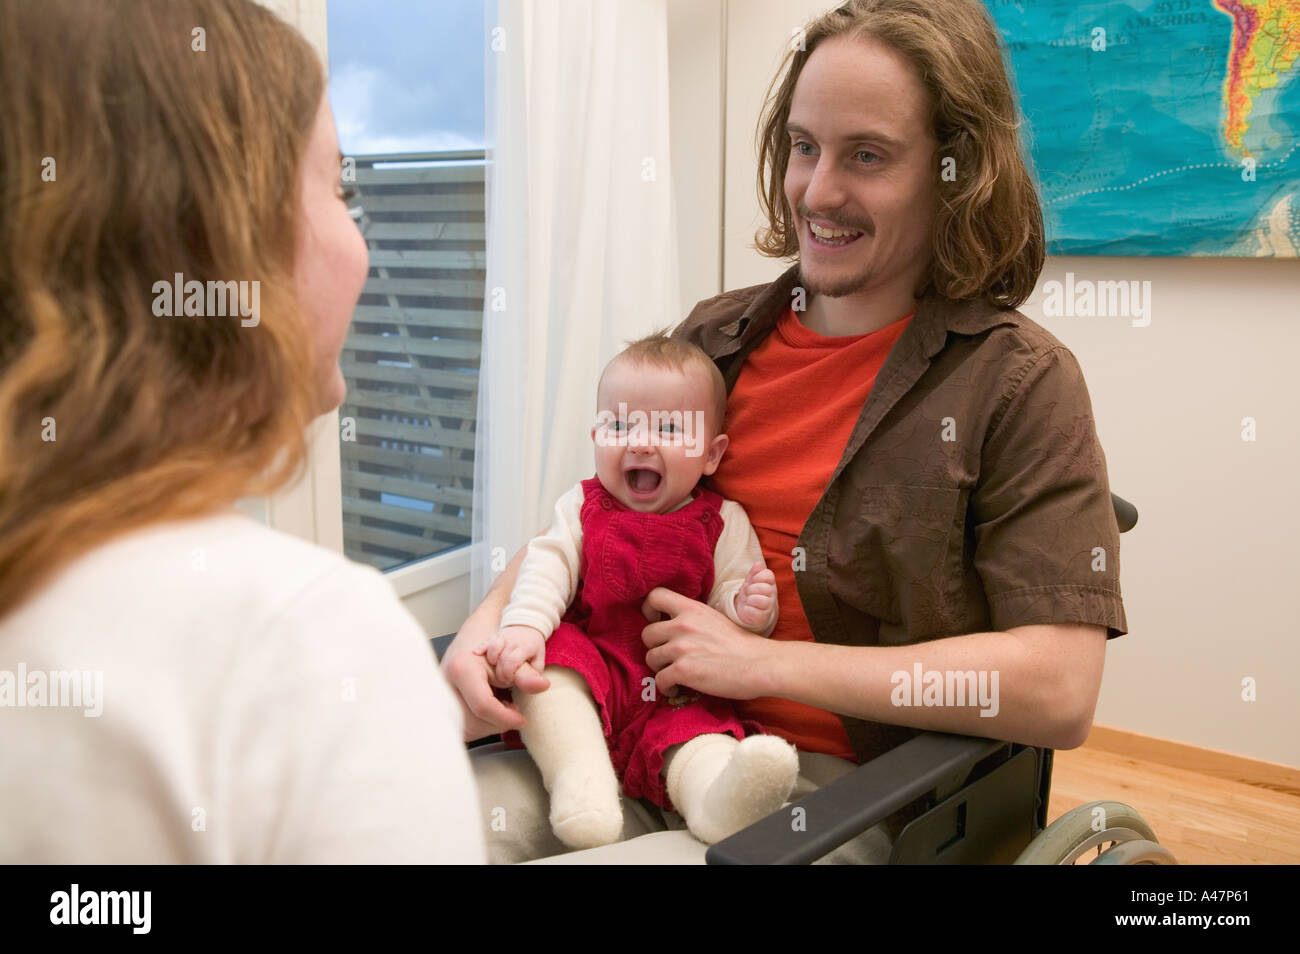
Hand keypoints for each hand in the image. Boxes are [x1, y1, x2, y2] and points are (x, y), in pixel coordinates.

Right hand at [442, 615, 549, 742]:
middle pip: (474, 721)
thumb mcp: (512, 658)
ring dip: (490, 722)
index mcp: (460, 669)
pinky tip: (489, 706)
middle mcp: (445, 684)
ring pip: (468, 727)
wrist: (475, 637)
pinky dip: (480, 722)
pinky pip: (463, 725)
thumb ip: (527, 674)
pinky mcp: (442, 705)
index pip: (483, 706)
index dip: (506, 717)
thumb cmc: (494, 647)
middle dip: (497, 721)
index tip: (522, 719)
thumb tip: (542, 685)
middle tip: (511, 707)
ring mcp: (441, 696)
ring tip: (500, 702)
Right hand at [476, 625, 547, 688]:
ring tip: (496, 667)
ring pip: (492, 648)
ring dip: (491, 660)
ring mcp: (502, 636)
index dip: (508, 673)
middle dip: (500, 672)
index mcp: (526, 646)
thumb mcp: (538, 661)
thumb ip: (535, 673)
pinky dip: (480, 648)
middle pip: (502, 658)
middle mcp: (513, 640)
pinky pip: (484, 641)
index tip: (510, 679)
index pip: (512, 661)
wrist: (527, 628)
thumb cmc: (532, 649)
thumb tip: (536, 685)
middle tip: (504, 678)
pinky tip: (476, 654)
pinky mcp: (493, 636)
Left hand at [639, 587, 775, 699]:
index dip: (649, 610)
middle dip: (655, 647)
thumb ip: (692, 619)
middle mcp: (683, 625)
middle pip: (646, 634)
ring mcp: (681, 648)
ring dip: (660, 668)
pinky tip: (677, 687)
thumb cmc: (741, 644)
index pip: (655, 596)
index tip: (656, 621)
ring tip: (674, 673)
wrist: (759, 664)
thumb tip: (672, 627)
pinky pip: (660, 680)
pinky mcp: (683, 670)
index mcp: (692, 609)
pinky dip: (666, 686)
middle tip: (668, 655)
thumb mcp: (714, 619)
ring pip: (650, 658)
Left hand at [734, 561, 776, 631]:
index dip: (758, 577)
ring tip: (748, 600)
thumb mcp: (750, 580)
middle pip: (764, 588)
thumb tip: (758, 564)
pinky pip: (754, 611)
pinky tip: (748, 608)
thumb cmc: (750, 592)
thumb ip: (754, 572)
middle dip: (751, 589)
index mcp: (770, 583)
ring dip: (749, 599)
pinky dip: (747, 609)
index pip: (768, 575)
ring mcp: (768, 606)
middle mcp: (772, 594)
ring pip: (760, 600)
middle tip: (748, 592)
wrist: (746, 609)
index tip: (752, 581)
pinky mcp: (762, 616)